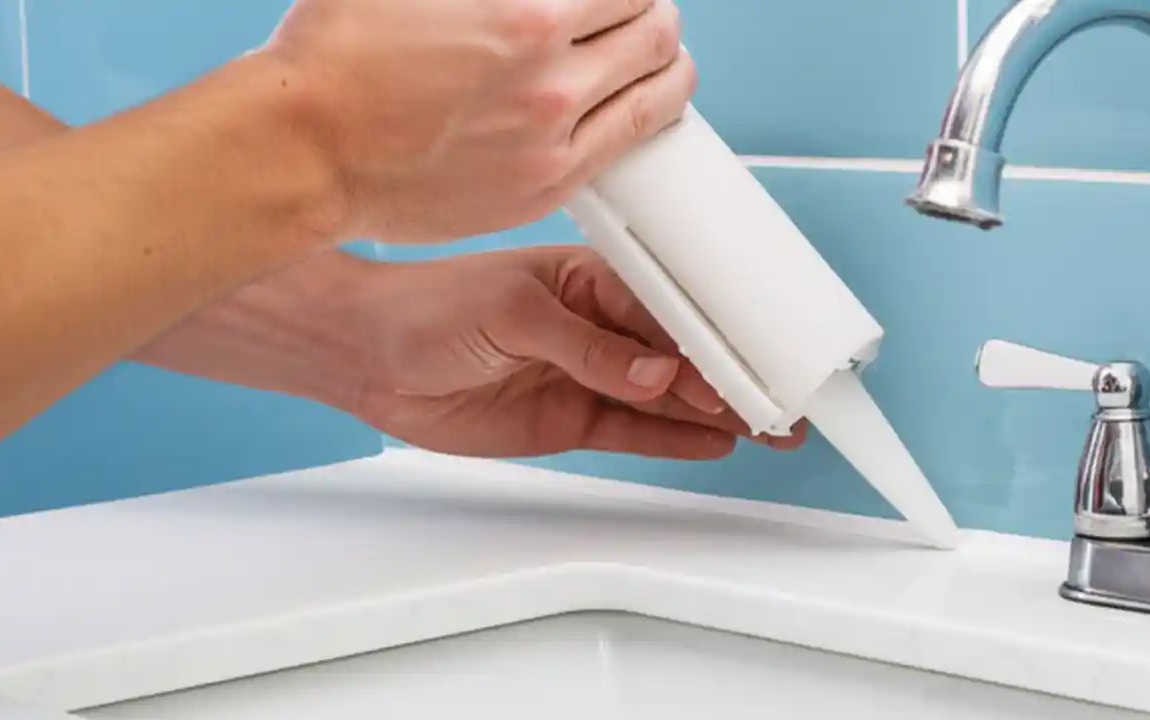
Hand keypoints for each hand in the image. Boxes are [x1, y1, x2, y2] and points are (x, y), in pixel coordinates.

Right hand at [265, 0, 695, 244]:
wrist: (306, 147)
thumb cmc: (340, 57)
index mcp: (528, 11)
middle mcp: (552, 78)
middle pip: (657, 34)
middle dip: (656, 18)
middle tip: (646, 18)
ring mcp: (551, 141)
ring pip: (658, 96)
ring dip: (667, 71)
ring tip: (658, 65)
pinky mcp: (542, 191)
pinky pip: (623, 152)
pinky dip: (642, 123)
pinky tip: (630, 112)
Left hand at [342, 247, 808, 458]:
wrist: (365, 355)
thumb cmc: (425, 306)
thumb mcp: (511, 311)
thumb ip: (585, 346)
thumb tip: (651, 372)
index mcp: (589, 282)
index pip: (670, 309)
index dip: (716, 334)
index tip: (757, 356)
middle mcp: (596, 329)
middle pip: (681, 356)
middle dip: (734, 376)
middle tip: (784, 401)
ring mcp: (585, 376)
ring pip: (666, 399)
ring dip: (718, 411)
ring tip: (771, 426)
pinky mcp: (568, 419)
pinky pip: (634, 432)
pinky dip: (674, 439)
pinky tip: (716, 441)